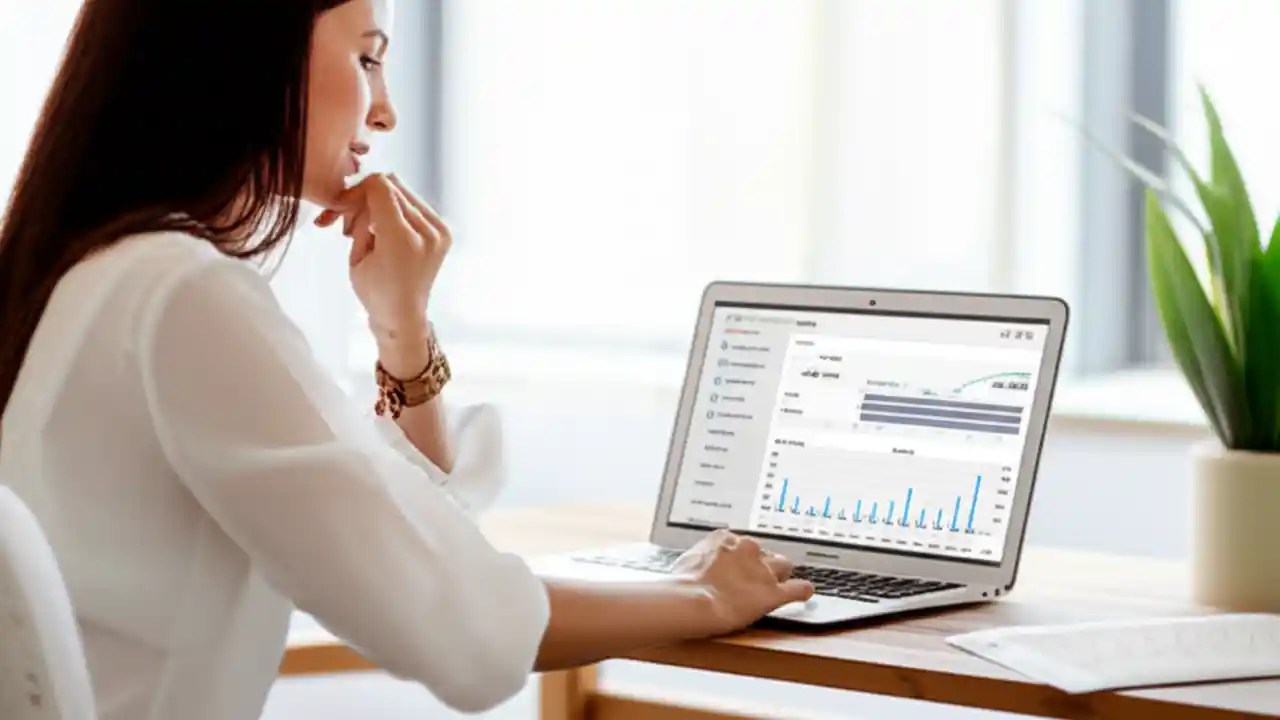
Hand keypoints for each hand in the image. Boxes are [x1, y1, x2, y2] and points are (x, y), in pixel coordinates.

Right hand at [315, 174, 450, 339]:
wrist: (404, 317)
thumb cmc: (375, 293)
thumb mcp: (358, 256)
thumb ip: (362, 220)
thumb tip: (363, 189)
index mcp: (402, 240)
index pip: (379, 187)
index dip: (355, 192)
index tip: (340, 208)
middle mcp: (428, 233)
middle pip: (391, 186)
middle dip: (365, 197)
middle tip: (348, 223)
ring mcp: (440, 231)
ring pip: (403, 192)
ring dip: (380, 203)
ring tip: (366, 230)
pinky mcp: (445, 232)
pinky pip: (415, 204)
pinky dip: (396, 210)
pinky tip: (383, 230)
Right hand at [671, 529, 813, 633]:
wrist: (690, 601)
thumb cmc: (680, 584)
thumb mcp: (685, 562)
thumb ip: (699, 561)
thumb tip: (694, 568)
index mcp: (725, 538)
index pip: (742, 544)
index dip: (741, 558)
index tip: (738, 567)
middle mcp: (747, 549)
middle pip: (764, 552)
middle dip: (762, 564)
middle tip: (753, 580)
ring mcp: (762, 570)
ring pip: (784, 565)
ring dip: (781, 575)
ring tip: (777, 585)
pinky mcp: (773, 592)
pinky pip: (799, 588)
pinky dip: (802, 591)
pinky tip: (804, 593)